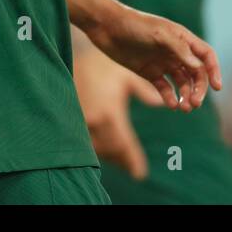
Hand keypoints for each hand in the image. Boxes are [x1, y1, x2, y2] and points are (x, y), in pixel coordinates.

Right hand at [74, 48, 163, 178]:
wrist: (71, 57)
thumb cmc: (102, 65)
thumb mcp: (125, 77)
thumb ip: (144, 91)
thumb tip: (160, 103)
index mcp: (110, 114)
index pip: (124, 145)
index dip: (133, 160)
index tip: (141, 174)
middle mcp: (95, 122)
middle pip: (112, 151)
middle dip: (123, 161)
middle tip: (135, 171)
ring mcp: (83, 122)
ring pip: (99, 149)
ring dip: (111, 157)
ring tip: (123, 163)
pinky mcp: (74, 120)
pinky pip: (88, 142)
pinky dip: (98, 149)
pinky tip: (106, 150)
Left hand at [86, 5, 221, 112]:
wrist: (106, 26)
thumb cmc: (134, 25)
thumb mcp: (158, 34)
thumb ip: (178, 49)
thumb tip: (198, 66)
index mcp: (182, 39)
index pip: (206, 56)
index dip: (214, 71)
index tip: (217, 87)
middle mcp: (175, 51)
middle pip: (196, 73)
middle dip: (199, 88)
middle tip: (195, 103)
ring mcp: (162, 62)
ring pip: (182, 83)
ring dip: (186, 95)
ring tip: (184, 108)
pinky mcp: (149, 72)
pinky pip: (164, 88)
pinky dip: (170, 97)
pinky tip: (171, 104)